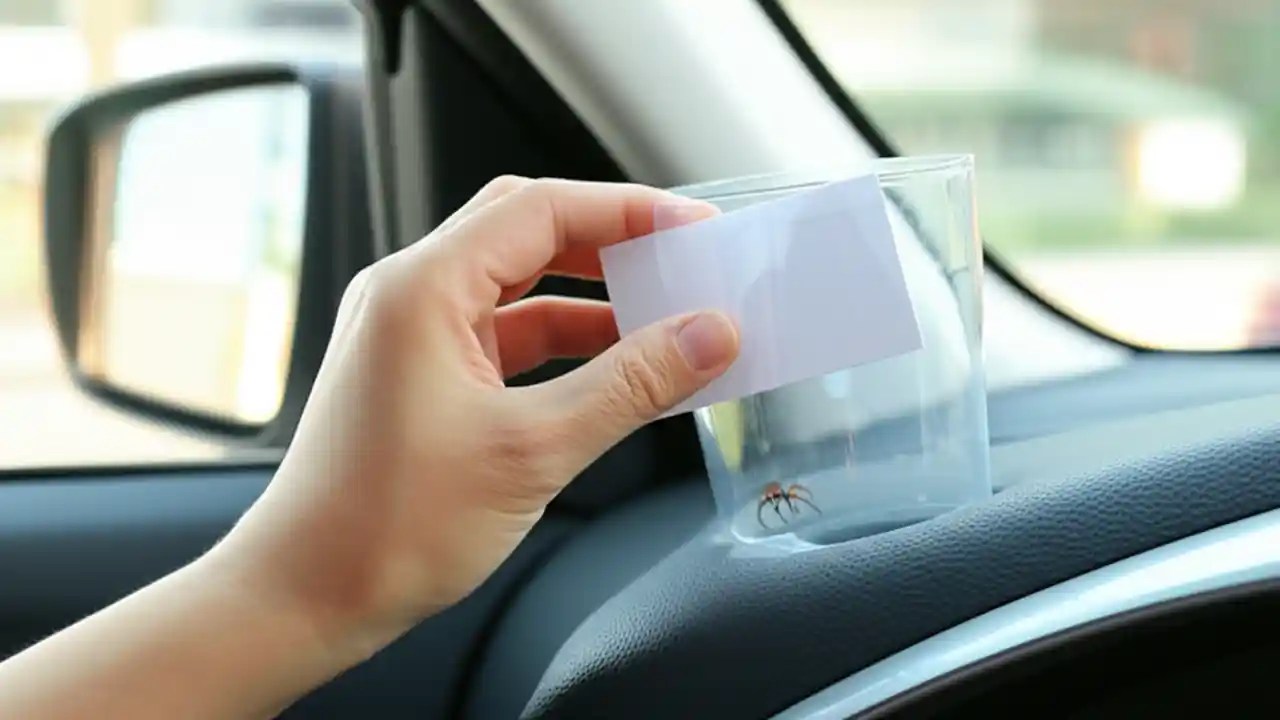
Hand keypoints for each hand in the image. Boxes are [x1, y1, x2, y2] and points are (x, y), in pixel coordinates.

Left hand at [216, 177, 739, 660]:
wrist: (306, 597)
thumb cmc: (388, 527)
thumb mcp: (533, 450)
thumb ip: (630, 386)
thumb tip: (709, 336)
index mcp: (422, 287)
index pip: (544, 209)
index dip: (630, 211)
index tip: (696, 233)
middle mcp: (410, 295)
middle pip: (531, 234)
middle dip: (614, 244)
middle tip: (685, 264)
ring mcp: (412, 335)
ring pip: (521, 289)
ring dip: (594, 301)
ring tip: (668, 322)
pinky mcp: (420, 376)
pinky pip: (506, 338)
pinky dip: (565, 347)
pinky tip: (617, 372)